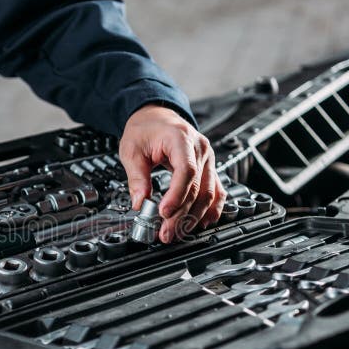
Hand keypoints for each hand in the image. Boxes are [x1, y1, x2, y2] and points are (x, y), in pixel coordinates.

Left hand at [119, 104, 225, 242]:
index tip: (163, 213)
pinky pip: (216, 191)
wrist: (156, 116)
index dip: (177, 195)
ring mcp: (208, 160)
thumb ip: (137, 177)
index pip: (187, 171)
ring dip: (194, 217)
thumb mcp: (132, 150)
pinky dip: (210, 209)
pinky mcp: (209, 169)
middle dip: (182, 214)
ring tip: (177, 232)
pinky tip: (201, 222)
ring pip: (209, 194)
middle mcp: (201, 149)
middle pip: (199, 187)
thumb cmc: (146, 128)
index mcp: (182, 139)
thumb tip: (139, 203)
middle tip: (166, 232)